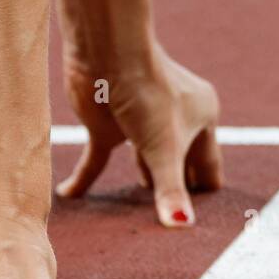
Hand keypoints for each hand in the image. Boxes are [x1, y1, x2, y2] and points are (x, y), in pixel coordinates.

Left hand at [58, 41, 223, 226]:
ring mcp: (139, 122)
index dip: (203, 192)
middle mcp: (174, 119)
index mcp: (202, 118)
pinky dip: (85, 179)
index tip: (202, 222)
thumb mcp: (163, 149)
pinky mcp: (105, 125)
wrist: (106, 51)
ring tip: (136, 219)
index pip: (208, 166)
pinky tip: (70, 194)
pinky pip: (96, 159)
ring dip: (140, 185)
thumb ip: (171, 191)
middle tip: (172, 225)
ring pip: (143, 162)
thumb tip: (182, 227)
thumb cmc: (147, 91)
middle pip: (178, 165)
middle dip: (175, 190)